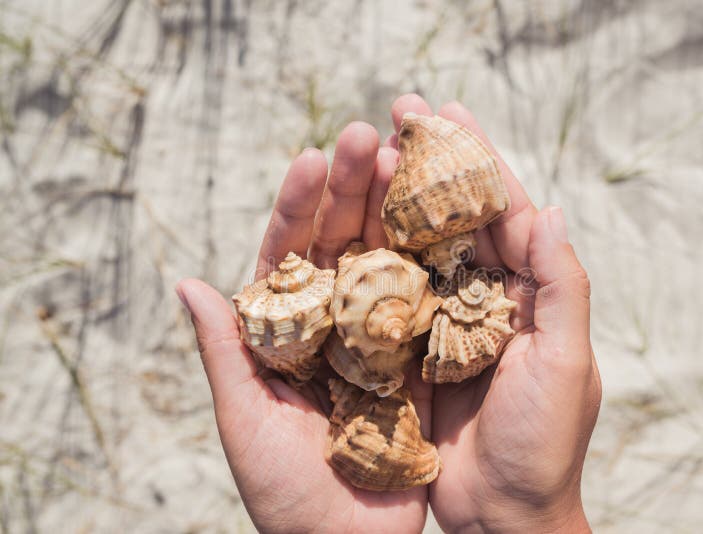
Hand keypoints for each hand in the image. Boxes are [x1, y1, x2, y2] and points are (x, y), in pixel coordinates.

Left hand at [176, 122, 431, 532]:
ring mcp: (378, 335)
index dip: (298, 206)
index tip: (312, 158)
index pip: (288, 254)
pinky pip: (427, 302)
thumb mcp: (247, 423)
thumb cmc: (286, 495)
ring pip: (385, 259)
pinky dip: (435, 262)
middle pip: (340, 242)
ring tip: (406, 159)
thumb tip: (187, 282)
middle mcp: (331, 322)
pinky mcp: (417, 357)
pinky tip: (447, 221)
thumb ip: (225, 353)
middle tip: (367, 134)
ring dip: (395, 211)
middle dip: (352, 189)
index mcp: (284, 331)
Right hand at [387, 95, 600, 532]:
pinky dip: (367, 255)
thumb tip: (548, 210)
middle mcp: (482, 297)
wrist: (501, 514)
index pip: (503, 212)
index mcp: (526, 293)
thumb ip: (562, 287)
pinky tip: (342, 221)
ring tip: (365, 151)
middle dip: (427, 163)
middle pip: (452, 217)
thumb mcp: (566, 363)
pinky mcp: (407, 347)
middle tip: (396, 113)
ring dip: (391, 198)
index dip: (477, 160)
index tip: (447, 111)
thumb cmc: (544, 444)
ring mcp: (441, 320)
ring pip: (414, 246)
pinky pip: (385, 293)